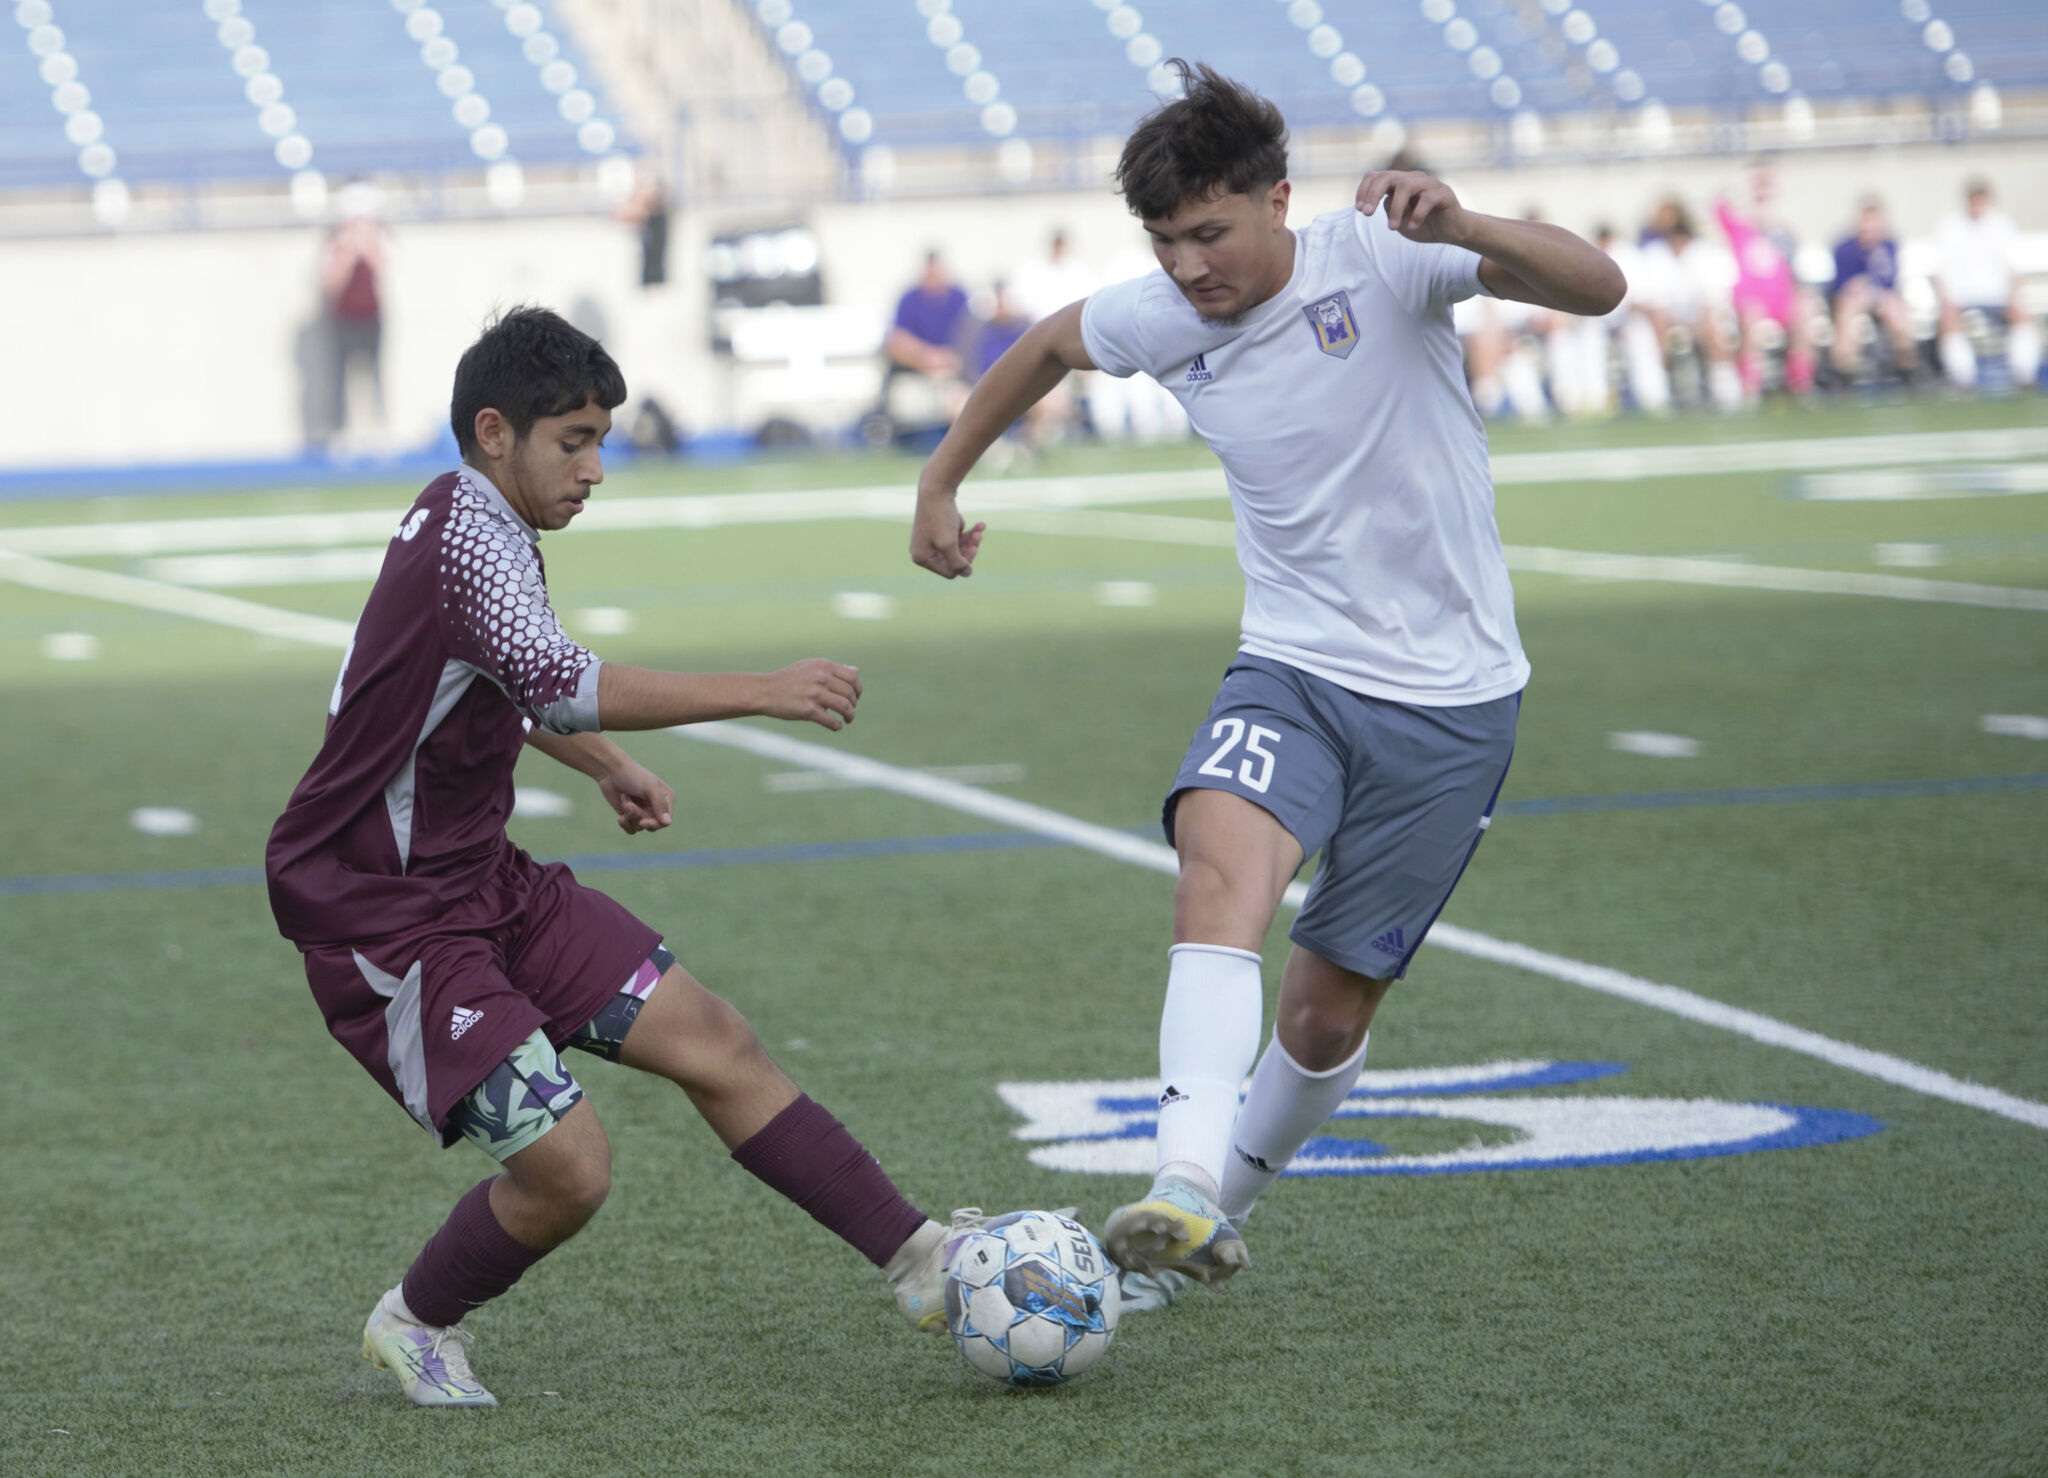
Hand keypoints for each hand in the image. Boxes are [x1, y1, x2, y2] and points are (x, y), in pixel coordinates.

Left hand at [598, 755, 673, 834]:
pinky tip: (619, 816)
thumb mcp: (649, 787)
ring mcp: (643, 812)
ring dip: (629, 815)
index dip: (655, 824)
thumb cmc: (632, 775)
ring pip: (640, 827)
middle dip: (639, 816)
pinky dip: (625, 824)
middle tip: (629, 806)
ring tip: (624, 799)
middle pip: (652, 825)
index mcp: (666, 798)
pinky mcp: (631, 816)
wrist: (610, 771)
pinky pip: (632, 829)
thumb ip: (660, 804)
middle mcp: (656, 807)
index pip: (666, 820)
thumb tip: (667, 822)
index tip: (643, 822)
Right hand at [760, 658, 861, 730]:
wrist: (764, 691)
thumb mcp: (809, 666)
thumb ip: (831, 669)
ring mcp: (815, 694)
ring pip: (844, 706)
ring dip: (850, 715)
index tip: (855, 697)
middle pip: (850, 693)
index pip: (853, 677)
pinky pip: (831, 720)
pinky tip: (837, 726)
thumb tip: (855, 671)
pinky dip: (837, 725)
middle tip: (850, 711)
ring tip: (848, 719)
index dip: (858, 689)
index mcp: (823, 666)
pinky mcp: (808, 710)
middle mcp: (821, 678)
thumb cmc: (788, 679)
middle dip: (854, 704)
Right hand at [910, 488, 985, 578]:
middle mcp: (923, 551)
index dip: (964, 563)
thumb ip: (957, 563)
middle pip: (954, 560)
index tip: (974, 548)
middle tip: (979, 536)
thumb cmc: (940, 516)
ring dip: (972, 539)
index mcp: (921, 557)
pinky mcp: (937, 530)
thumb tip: (966, 574)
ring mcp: (930, 540)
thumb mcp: (948, 543)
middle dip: (969, 548)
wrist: (937, 487)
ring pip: (958, 548)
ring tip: (981, 527)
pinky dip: (967, 531)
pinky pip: (956, 537)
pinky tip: (979, 524)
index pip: (950, 572)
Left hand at [1356, 170, 1471, 245]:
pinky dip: (1417, 214)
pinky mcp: (1443, 192)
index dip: (1364, 190)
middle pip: (1387, 176)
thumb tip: (1384, 200)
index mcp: (1399, 183)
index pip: (1376, 177)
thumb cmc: (1423, 225)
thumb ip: (1389, 209)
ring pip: (1405, 186)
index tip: (1360, 210)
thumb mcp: (1399, 221)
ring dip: (1395, 209)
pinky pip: (1426, 199)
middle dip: (1373, 195)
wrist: (1452, 232)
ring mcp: (1429, 183)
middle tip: (1367, 214)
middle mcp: (1413, 178)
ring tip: (1392, 228)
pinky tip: (1413, 227)